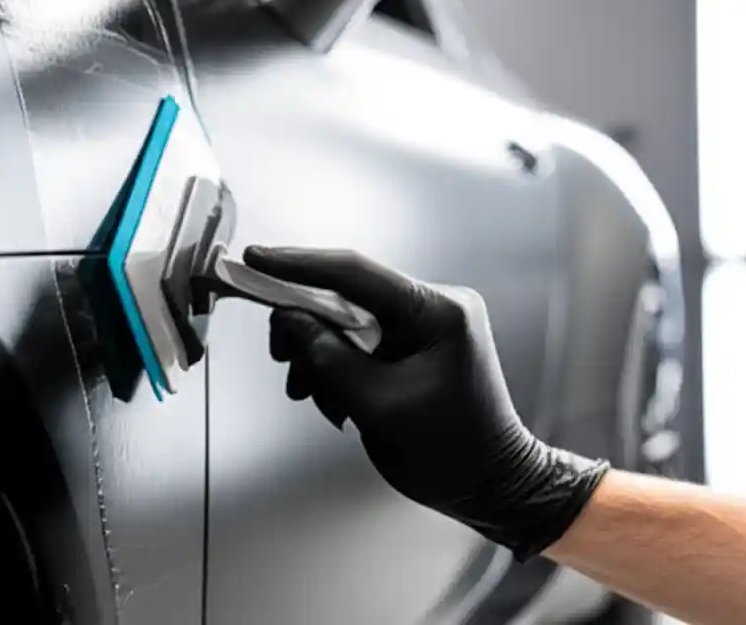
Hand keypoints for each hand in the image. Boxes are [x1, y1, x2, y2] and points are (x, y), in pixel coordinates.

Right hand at [245, 245, 608, 559]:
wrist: (492, 486)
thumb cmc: (449, 453)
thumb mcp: (377, 406)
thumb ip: (328, 357)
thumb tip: (287, 318)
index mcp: (437, 311)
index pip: (355, 272)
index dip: (298, 264)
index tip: (254, 258)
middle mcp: (434, 306)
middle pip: (347, 296)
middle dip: (307, 328)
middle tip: (281, 359)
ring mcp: (426, 324)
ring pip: (348, 322)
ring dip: (320, 358)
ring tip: (311, 396)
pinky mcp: (416, 344)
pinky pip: (362, 342)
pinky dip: (338, 369)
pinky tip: (334, 402)